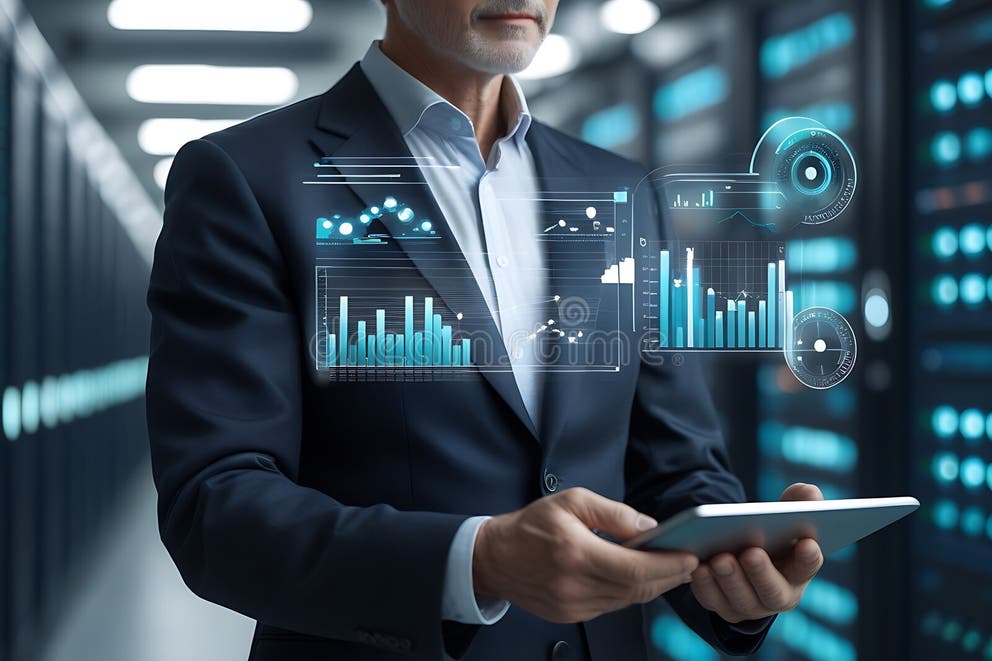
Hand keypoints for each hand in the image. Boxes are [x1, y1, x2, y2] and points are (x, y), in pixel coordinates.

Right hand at [473, 487, 697, 622]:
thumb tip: (648, 527)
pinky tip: (639, 578)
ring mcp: (573, 605)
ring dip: (652, 586)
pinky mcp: (570, 615)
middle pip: (637, 588)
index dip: (668, 565)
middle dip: (668, 576)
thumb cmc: (531, 524)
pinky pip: (611, 605)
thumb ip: (613, 512)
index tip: (690, 556)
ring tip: (671, 569)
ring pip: (627, 600)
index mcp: (576, 553)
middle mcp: (575, 585)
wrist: (494, 557)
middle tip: (690, 563)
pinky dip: (629, 592)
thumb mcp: (571, 501)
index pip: (635, 568)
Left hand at [689, 483, 824, 623]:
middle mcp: (778, 594)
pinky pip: (711, 598)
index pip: (808, 566)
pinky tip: (697, 566)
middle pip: (773, 591)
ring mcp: (749, 604)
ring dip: (730, 579)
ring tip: (720, 559)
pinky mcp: (721, 604)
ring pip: (741, 597)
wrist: (741, 555)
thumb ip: (801, 502)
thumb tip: (808, 491)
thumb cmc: (770, 534)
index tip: (806, 542)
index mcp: (799, 571)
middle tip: (751, 552)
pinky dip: (704, 584)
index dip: (808, 556)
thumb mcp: (786, 517)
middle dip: (762, 572)